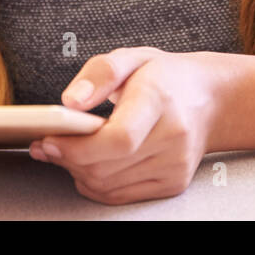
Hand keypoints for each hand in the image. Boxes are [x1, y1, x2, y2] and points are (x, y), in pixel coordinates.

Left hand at [30, 47, 224, 204]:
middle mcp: (173, 136)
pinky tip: (85, 167)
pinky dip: (96, 185)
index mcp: (160, 98)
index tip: (48, 139)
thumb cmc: (162, 76)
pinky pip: (122, 196)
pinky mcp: (174, 183)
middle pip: (109, 166)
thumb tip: (70, 102)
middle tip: (45, 145)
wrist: (210, 99)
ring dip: (78, 173)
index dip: (79, 147)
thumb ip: (98, 73)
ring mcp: (176, 165)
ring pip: (111, 185)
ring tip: (62, 153)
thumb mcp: (130, 57)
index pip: (120, 138)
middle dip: (68, 160)